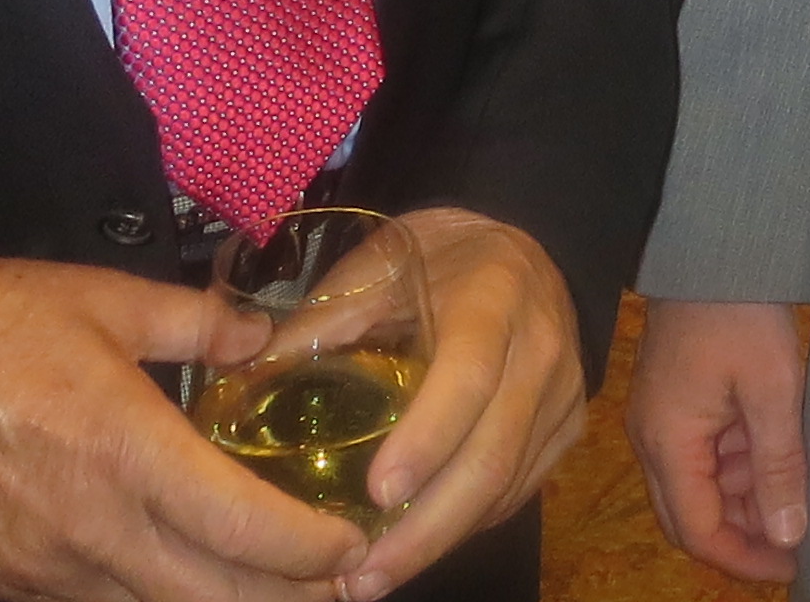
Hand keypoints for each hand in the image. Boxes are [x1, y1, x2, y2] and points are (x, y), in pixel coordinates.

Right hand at [0, 253, 364, 601]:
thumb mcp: (109, 297)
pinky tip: (182, 584)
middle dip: (283, 600)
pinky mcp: (1, 582)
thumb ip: (199, 321)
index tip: (355, 550)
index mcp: (127, 453)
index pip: (237, 526)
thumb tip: (264, 335)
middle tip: (344, 589)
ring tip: (276, 592)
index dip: (306, 549)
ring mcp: (40, 570)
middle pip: (206, 595)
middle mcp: (89, 530)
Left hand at [342, 211, 586, 597]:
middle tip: (360, 577)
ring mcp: (563, 394)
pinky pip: (516, 492)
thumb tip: (243, 391)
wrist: (523, 242)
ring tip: (370, 580)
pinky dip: (463, 528)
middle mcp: (542, 347)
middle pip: (492, 454)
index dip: (427, 438)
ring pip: (507, 486)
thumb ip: (321, 324)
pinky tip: (414, 548)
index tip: (375, 495)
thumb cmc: (437, 257)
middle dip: (426, 529)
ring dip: (438, 543)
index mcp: (494, 295)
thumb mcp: (378, 267)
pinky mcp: (566, 429)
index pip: (470, 376)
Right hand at [627, 298, 809, 580]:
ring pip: (700, 483)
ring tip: (797, 493)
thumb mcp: (773, 387)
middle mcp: (653, 439)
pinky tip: (776, 455)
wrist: (716, 242)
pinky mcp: (676, 399)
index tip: (791, 565)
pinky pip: (703, 452)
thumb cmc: (742, 310)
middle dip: (743, 534)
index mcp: (667, 442)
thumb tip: (788, 535)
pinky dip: (738, 462)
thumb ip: (779, 465)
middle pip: (691, 514)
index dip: (743, 557)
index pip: (698, 530)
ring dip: (744, 496)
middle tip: (796, 541)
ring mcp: (662, 418)